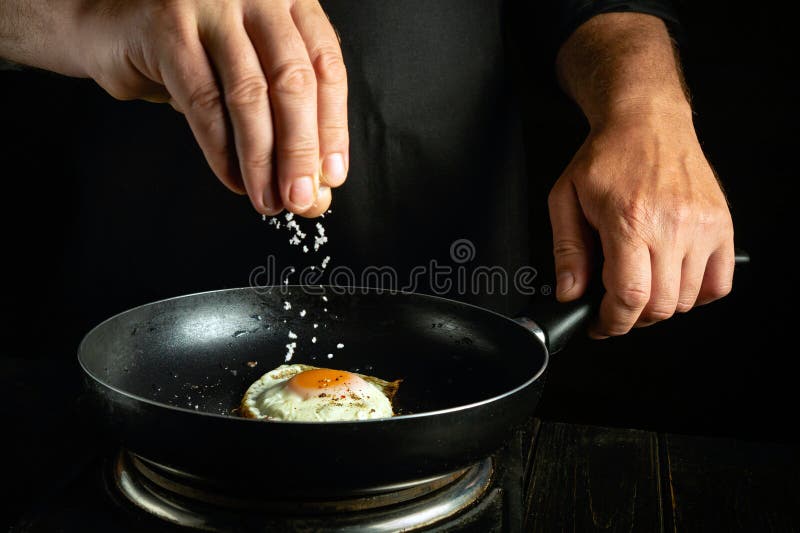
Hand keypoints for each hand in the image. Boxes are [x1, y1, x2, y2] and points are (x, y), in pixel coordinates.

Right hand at [77, 0, 348, 216]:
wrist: (111, 25)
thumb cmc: (193, 52)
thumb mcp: (251, 72)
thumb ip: (286, 116)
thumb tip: (316, 186)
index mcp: (289, 0)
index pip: (326, 66)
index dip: (333, 127)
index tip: (332, 176)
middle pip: (294, 80)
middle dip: (301, 150)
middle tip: (302, 198)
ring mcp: (212, 6)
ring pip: (249, 95)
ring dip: (262, 159)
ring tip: (268, 199)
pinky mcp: (168, 29)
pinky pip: (204, 103)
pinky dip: (222, 151)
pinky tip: (235, 180)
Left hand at [548, 108, 734, 337]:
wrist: (646, 119)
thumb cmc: (607, 156)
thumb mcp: (566, 199)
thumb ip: (568, 251)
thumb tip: (570, 292)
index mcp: (630, 220)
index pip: (629, 296)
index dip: (612, 322)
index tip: (600, 324)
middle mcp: (672, 225)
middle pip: (660, 305)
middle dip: (632, 318)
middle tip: (615, 307)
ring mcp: (703, 226)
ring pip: (688, 299)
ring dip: (661, 307)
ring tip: (641, 288)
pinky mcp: (722, 224)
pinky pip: (719, 283)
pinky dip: (697, 295)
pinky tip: (672, 280)